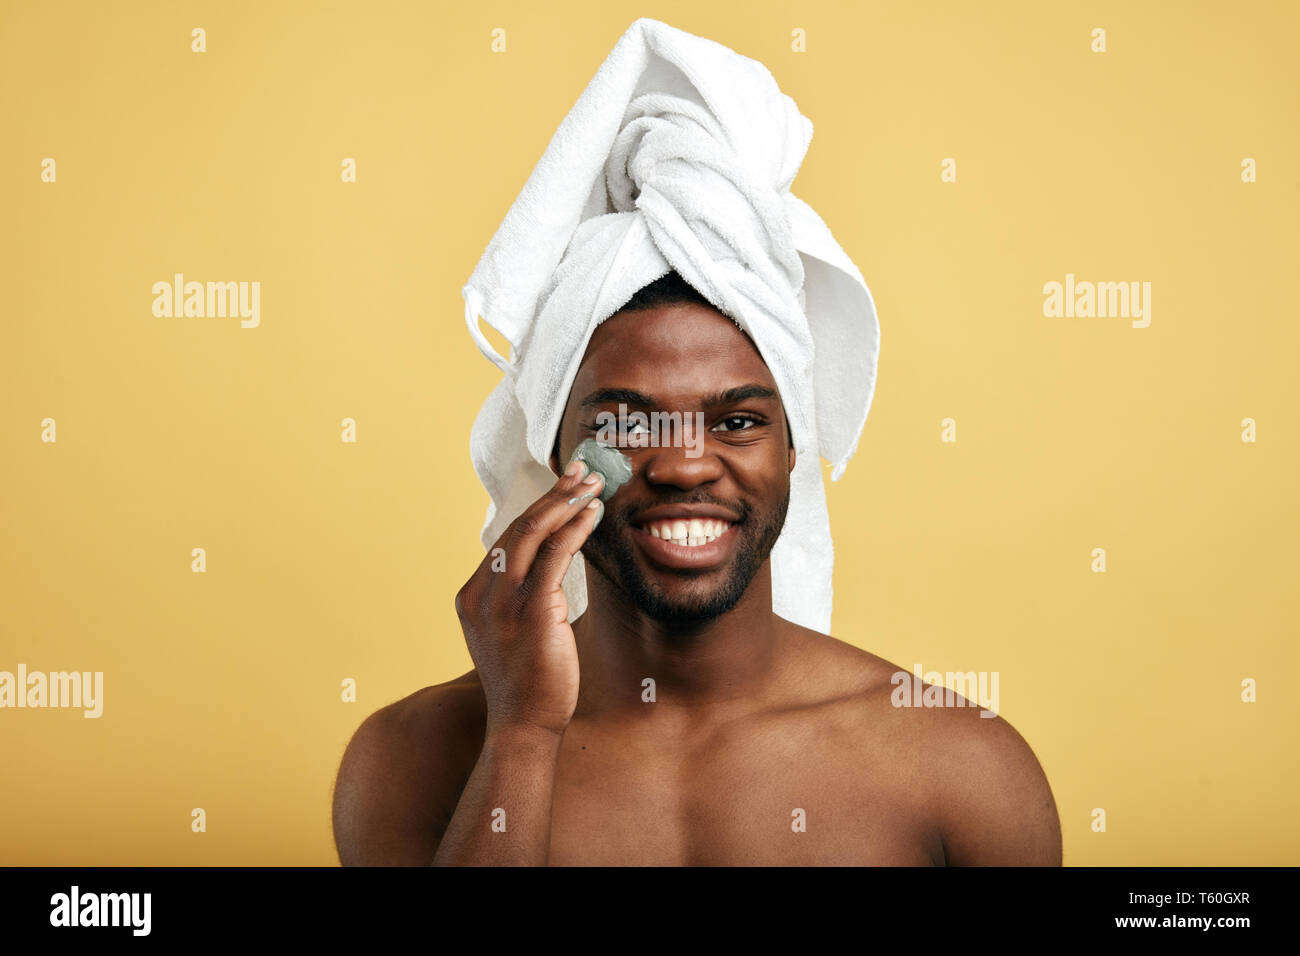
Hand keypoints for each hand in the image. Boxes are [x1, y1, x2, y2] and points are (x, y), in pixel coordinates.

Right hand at [453, 460, 603, 737]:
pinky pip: (554, 556)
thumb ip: (518, 599)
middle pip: (517, 527)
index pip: (506, 538)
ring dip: (566, 502)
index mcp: (471, 595)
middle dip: (553, 494)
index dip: (537, 507)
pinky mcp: (531, 611)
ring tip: (593, 483)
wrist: (523, 727)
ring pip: (533, 533)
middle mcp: (481, 593)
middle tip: (582, 471)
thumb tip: (549, 566)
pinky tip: (593, 515)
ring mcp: (502, 602)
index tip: (563, 486)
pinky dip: (574, 529)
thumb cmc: (526, 683)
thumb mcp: (510, 633)